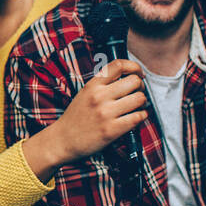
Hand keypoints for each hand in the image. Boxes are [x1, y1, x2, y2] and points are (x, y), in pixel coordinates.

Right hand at [22, 59, 148, 181]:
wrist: (62, 140)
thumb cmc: (75, 118)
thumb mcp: (84, 93)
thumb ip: (102, 84)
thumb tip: (128, 77)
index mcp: (92, 85)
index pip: (119, 65)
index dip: (134, 66)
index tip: (138, 73)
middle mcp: (99, 97)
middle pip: (134, 81)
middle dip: (141, 86)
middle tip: (137, 92)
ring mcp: (106, 113)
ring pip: (139, 99)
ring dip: (143, 102)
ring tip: (137, 106)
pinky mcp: (112, 130)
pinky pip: (138, 117)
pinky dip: (142, 116)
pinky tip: (136, 117)